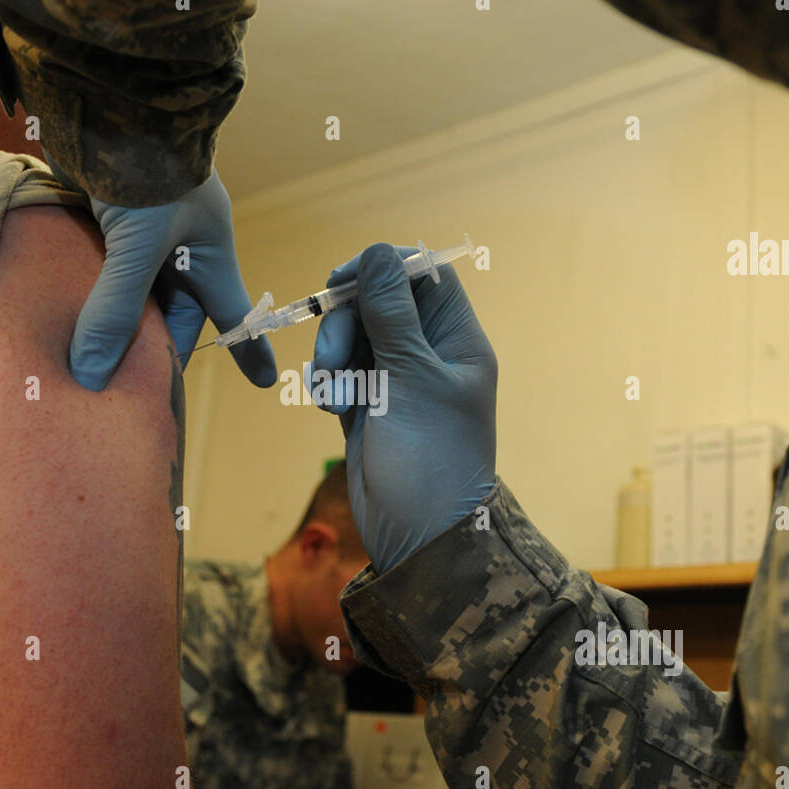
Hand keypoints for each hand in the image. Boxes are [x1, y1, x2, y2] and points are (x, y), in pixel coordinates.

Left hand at [60, 164, 276, 390]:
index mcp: (210, 251)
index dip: (249, 350)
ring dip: (113, 318)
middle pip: (173, 310)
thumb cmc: (146, 171)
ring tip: (92, 358)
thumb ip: (114, 310)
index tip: (262, 381)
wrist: (110, 97)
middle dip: (155, 345)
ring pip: (134, 289)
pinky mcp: (105, 215)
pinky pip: (101, 266)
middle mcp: (182, 244)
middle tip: (132, 385)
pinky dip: (87, 290)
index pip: (236, 313)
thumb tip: (90, 374)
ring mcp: (143, 229)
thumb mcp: (137, 247)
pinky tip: (65, 314)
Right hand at [311, 243, 496, 572]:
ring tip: (333, 397)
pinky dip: (330, 385)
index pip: (424, 277)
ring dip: (334, 359)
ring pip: (354, 339)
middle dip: (347, 324)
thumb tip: (377, 251)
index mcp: (458, 342)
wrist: (417, 536)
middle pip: (379, 304)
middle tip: (332, 358)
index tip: (341, 280)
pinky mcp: (370, 408)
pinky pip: (342, 374)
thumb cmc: (429, 457)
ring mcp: (398, 383)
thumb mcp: (410, 376)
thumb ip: (391, 312)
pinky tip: (331, 409)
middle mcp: (430, 356)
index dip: (382, 270)